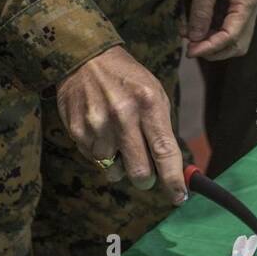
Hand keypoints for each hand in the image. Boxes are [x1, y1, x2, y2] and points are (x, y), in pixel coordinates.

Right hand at [56, 44, 185, 204]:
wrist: (85, 58)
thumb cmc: (127, 79)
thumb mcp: (154, 93)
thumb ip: (162, 129)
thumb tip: (172, 169)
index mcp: (148, 103)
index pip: (164, 152)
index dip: (173, 180)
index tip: (179, 197)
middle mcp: (123, 115)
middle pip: (140, 172)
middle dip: (146, 180)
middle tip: (146, 174)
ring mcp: (97, 124)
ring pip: (114, 170)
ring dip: (119, 163)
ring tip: (117, 137)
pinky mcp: (77, 130)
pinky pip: (94, 160)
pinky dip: (101, 153)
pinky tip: (101, 130)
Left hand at [185, 0, 256, 61]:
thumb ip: (201, 10)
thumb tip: (195, 38)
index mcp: (248, 0)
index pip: (233, 35)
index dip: (212, 47)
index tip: (190, 51)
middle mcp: (251, 6)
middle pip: (237, 42)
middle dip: (214, 49)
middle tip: (190, 48)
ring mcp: (243, 5)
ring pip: (231, 37)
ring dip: (211, 41)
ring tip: (188, 36)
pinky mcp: (234, 2)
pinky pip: (224, 24)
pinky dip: (209, 30)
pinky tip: (191, 26)